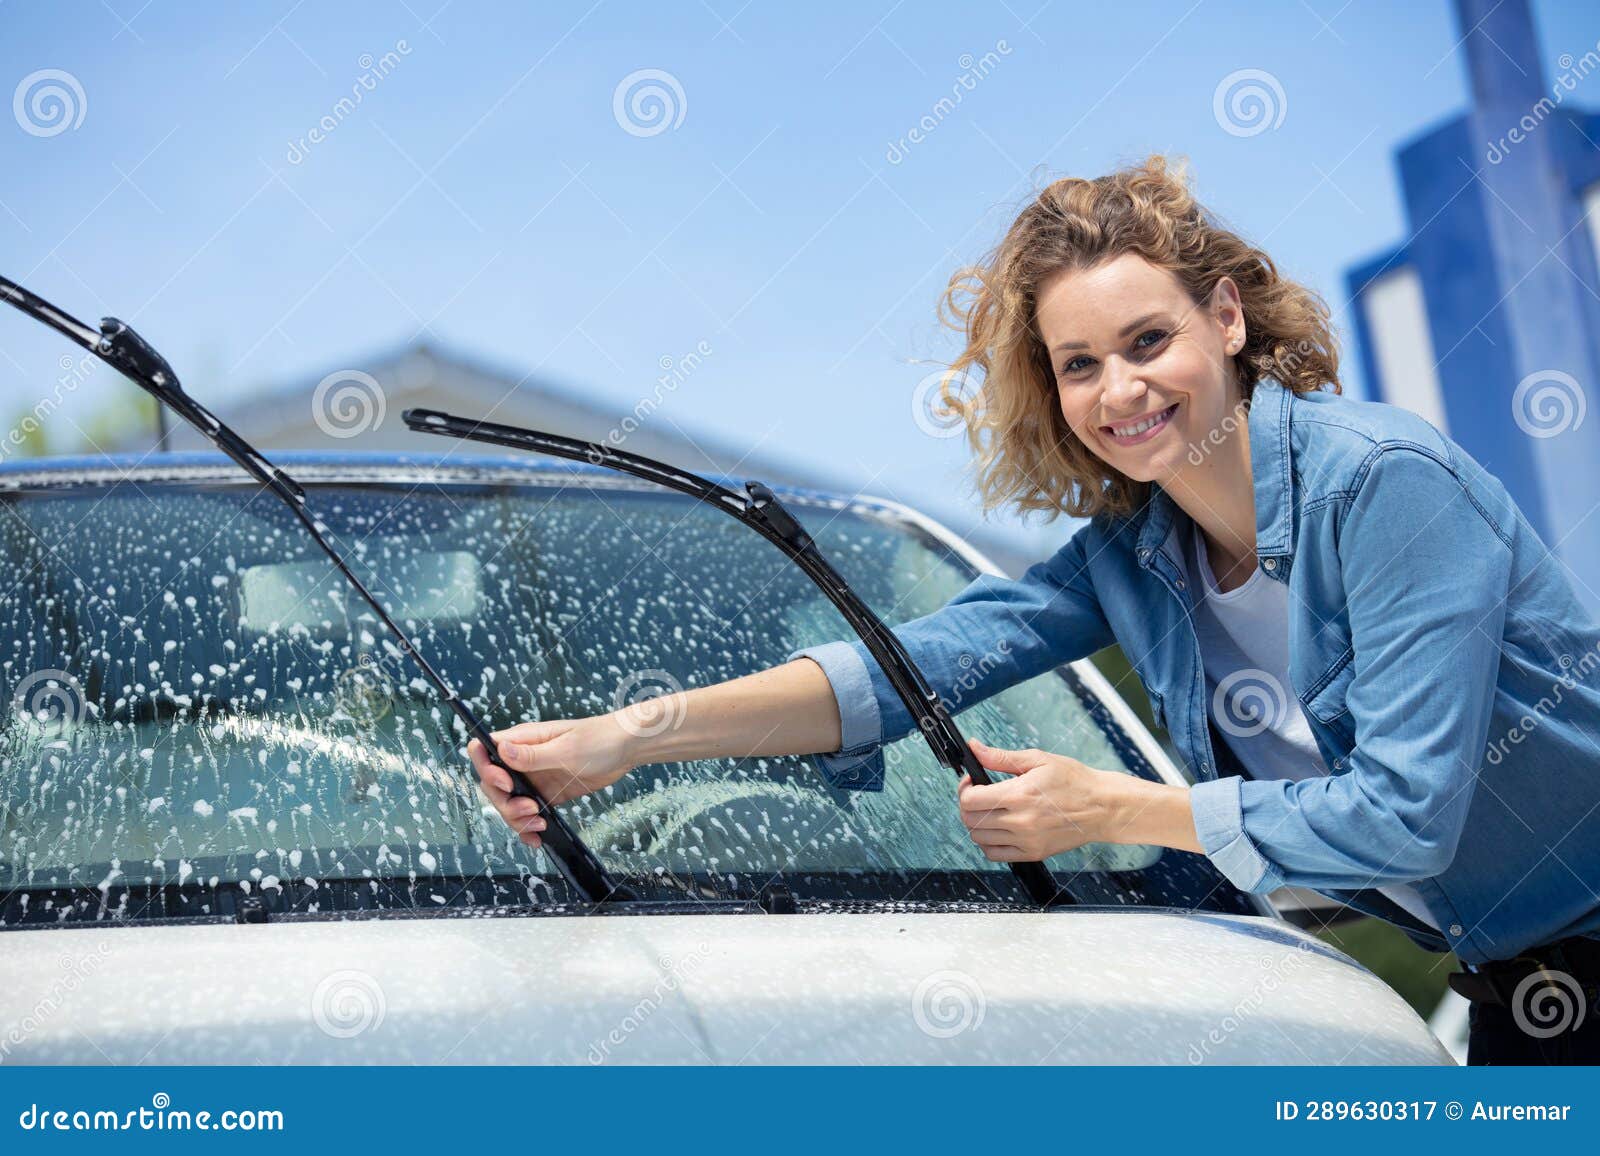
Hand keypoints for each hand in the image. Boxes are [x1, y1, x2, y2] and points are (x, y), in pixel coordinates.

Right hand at [467, 715, 637, 848]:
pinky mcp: (546, 793)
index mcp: (523, 740)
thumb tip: (501, 749)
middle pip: (493, 785)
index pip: (485, 751)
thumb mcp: (566, 749)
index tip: (506, 784)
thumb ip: (533, 754)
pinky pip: (528, 813)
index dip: (486, 769)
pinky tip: (536, 838)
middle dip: (505, 802)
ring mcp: (534, 778)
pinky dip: (528, 828)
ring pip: (509, 803)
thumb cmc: (599, 738)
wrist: (625, 749)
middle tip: (530, 809)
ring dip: (517, 818)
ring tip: (539, 825)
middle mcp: (523, 759)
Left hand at [957, 737, 1123, 861]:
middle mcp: (1021, 821)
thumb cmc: (1074, 781)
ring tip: (989, 811)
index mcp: (1020, 794)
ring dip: (976, 824)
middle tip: (978, 795)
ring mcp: (1027, 840)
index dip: (964, 789)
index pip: (970, 800)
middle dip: (967, 805)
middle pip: (970, 820)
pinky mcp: (1033, 853)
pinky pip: (995, 855)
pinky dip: (988, 843)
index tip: (971, 782)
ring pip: (979, 838)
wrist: (1102, 807)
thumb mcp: (1038, 759)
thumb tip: (975, 748)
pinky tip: (997, 829)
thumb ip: (1001, 757)